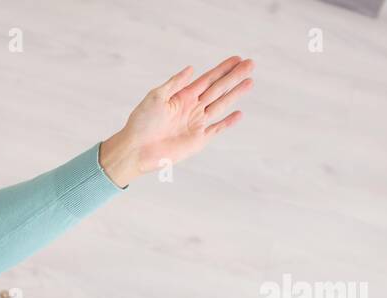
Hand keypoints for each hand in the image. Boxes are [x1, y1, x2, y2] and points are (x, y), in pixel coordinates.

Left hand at [99, 55, 254, 186]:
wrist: (136, 149)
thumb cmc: (141, 122)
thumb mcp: (155, 97)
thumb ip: (174, 84)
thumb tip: (191, 69)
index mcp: (182, 96)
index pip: (207, 79)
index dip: (222, 69)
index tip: (237, 58)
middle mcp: (192, 108)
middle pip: (218, 89)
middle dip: (234, 77)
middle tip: (251, 64)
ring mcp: (196, 124)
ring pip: (221, 105)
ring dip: (235, 94)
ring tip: (250, 82)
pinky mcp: (197, 141)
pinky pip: (216, 129)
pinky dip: (228, 123)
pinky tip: (239, 113)